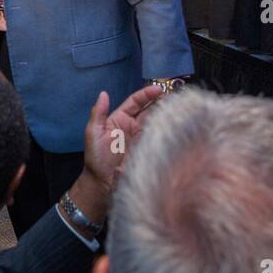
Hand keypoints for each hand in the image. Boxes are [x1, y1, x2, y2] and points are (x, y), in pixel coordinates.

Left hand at [73, 83, 164, 221]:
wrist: (102, 183)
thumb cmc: (96, 158)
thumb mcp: (93, 133)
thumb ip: (98, 113)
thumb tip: (103, 93)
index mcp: (120, 118)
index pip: (136, 102)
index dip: (147, 94)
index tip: (160, 89)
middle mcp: (133, 126)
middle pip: (150, 108)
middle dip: (162, 101)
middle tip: (175, 96)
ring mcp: (143, 138)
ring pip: (157, 121)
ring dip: (167, 113)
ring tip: (179, 108)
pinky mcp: (149, 150)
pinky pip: (159, 137)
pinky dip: (168, 130)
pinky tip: (176, 126)